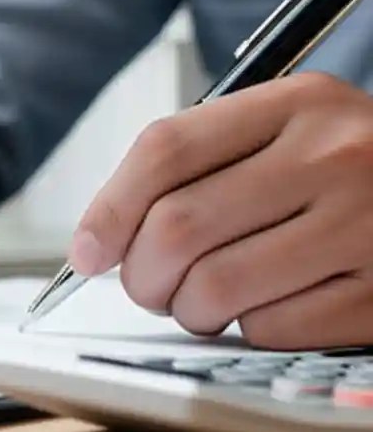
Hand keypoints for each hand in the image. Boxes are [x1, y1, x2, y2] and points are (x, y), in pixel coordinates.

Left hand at [71, 72, 372, 349]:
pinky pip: (272, 328)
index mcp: (297, 102)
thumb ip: (196, 166)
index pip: (166, 149)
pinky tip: (266, 307)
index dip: (107, 209)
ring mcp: (367, 224)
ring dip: (187, 308)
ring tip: (200, 300)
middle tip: (146, 285)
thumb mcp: (281, 134)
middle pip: (179, 227)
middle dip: (140, 273)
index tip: (85, 252)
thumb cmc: (342, 169)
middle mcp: (336, 155)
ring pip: (216, 286)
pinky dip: (248, 329)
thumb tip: (100, 241)